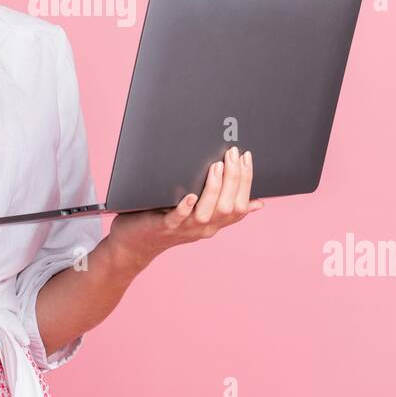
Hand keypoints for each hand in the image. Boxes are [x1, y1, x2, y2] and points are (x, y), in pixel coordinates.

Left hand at [104, 146, 264, 269]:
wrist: (137, 243)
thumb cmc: (170, 221)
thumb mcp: (203, 215)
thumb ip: (225, 206)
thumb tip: (258, 203)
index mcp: (216, 222)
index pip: (240, 204)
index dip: (246, 181)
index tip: (246, 157)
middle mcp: (204, 227)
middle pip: (227, 206)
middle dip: (233, 178)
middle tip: (232, 153)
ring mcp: (184, 228)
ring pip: (207, 212)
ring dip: (213, 189)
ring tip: (216, 166)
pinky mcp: (164, 226)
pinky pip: (177, 218)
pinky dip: (184, 207)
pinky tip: (189, 195)